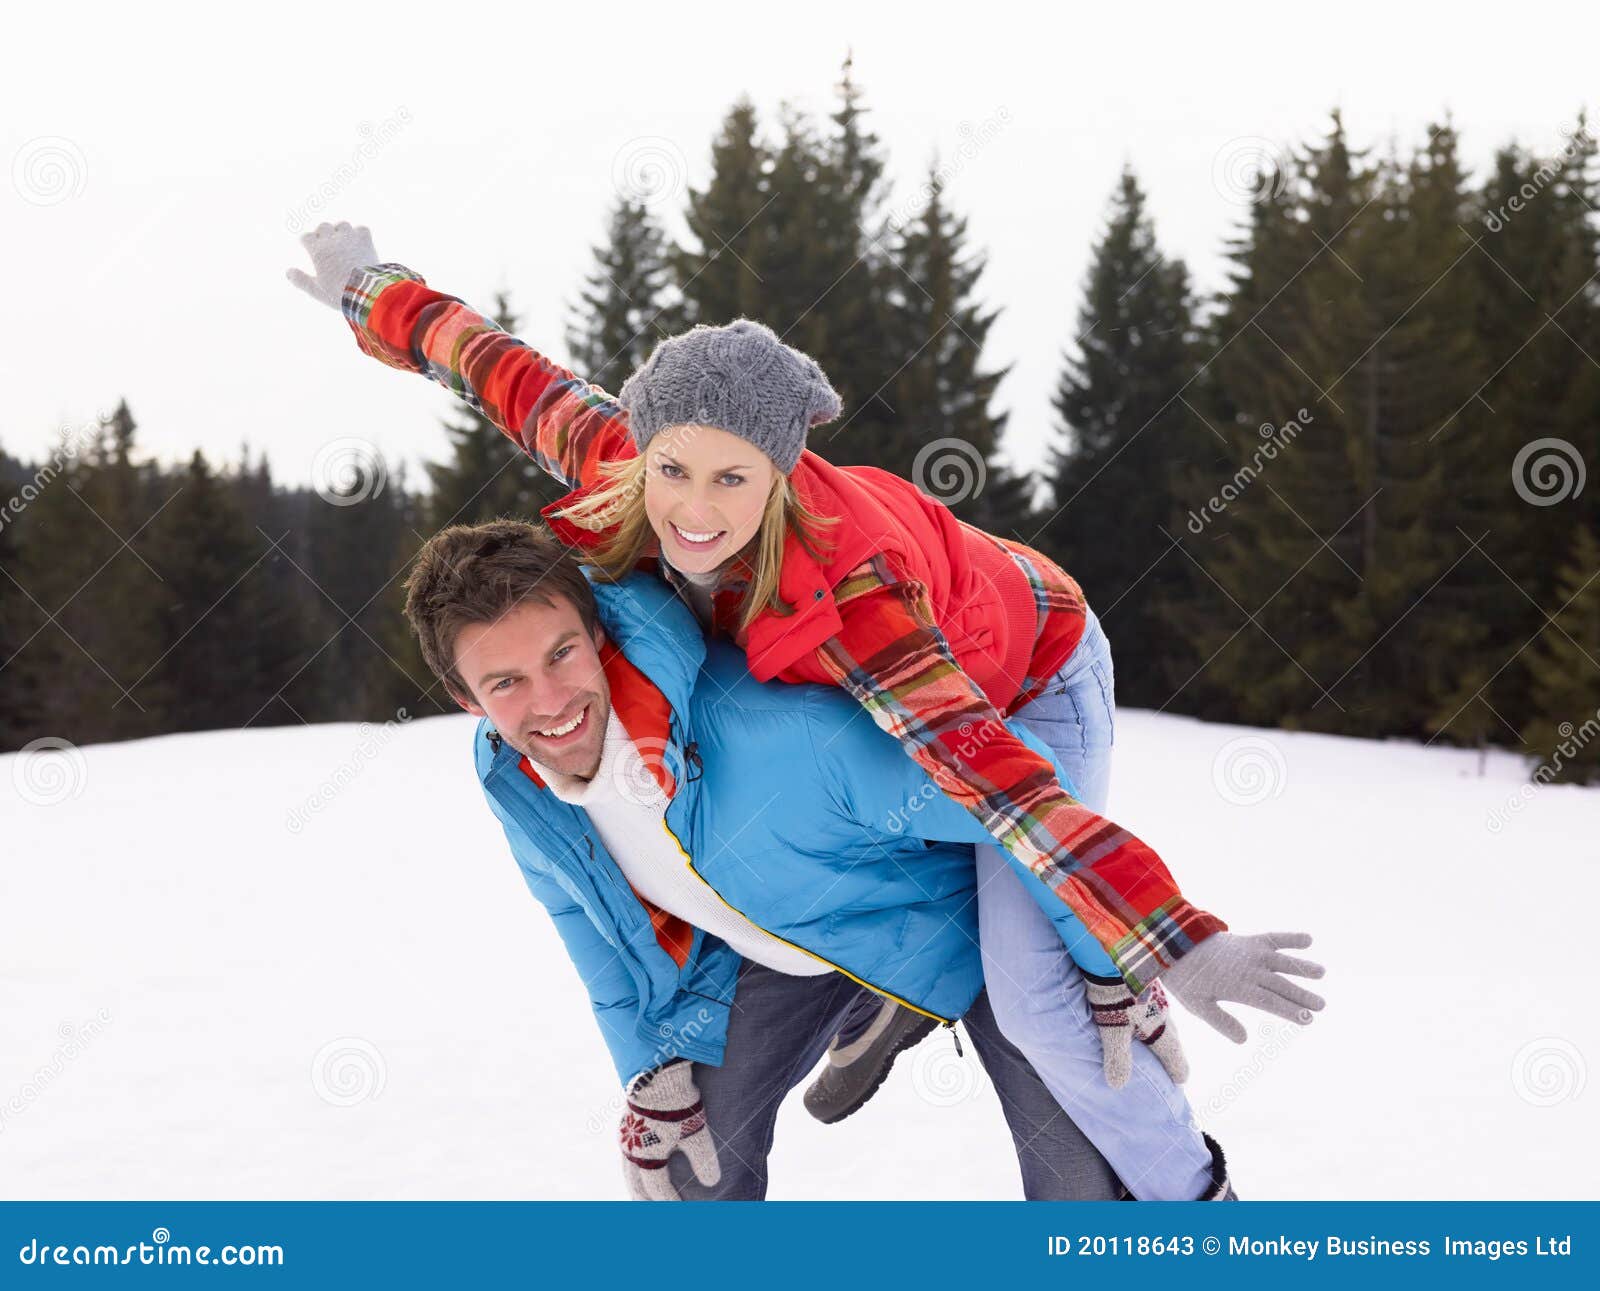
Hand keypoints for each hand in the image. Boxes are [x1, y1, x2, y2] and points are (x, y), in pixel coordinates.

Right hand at [286, 220, 379, 309]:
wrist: (366, 292)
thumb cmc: (339, 293)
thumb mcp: (316, 290)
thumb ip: (301, 280)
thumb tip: (288, 272)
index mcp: (317, 250)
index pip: (306, 237)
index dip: (308, 243)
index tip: (311, 249)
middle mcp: (332, 239)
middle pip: (323, 227)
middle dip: (324, 234)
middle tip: (329, 247)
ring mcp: (349, 238)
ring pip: (342, 225)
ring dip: (342, 232)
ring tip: (344, 244)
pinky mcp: (365, 240)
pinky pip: (362, 229)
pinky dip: (360, 235)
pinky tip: (360, 245)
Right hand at [617, 1060, 719, 1200]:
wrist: (659, 1072)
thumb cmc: (678, 1106)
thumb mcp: (696, 1134)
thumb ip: (703, 1160)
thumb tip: (712, 1183)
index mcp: (647, 1156)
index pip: (657, 1188)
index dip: (669, 1201)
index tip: (680, 1211)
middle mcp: (632, 1150)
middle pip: (635, 1184)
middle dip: (644, 1200)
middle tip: (649, 1213)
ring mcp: (627, 1136)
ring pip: (628, 1169)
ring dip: (636, 1185)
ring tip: (641, 1196)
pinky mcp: (628, 1122)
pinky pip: (628, 1153)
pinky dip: (634, 1166)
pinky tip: (640, 1162)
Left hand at [1085, 975, 1188, 1087]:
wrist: (1114, 954)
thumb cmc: (1114, 994)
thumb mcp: (1114, 1028)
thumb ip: (1118, 1056)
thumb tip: (1117, 1085)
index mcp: (1158, 1027)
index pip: (1172, 1054)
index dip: (1177, 1069)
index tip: (1181, 1081)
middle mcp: (1162, 1013)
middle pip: (1173, 1038)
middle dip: (1175, 1053)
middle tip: (1179, 1066)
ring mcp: (1157, 996)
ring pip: (1167, 1019)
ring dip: (1168, 1033)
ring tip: (1167, 1040)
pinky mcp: (1149, 981)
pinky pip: (1157, 1004)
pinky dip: (1157, 1014)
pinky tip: (1150, 1008)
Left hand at [1158, 931, 1325, 1043]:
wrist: (1174, 944)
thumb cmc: (1187, 979)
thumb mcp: (1198, 1005)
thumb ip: (1221, 1022)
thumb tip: (1244, 1040)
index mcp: (1238, 987)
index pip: (1270, 1002)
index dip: (1290, 1011)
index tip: (1308, 1019)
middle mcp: (1249, 969)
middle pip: (1281, 985)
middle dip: (1302, 996)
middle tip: (1322, 1005)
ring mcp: (1251, 952)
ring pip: (1282, 961)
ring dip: (1302, 967)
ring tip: (1321, 972)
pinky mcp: (1250, 940)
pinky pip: (1274, 938)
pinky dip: (1290, 938)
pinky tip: (1309, 940)